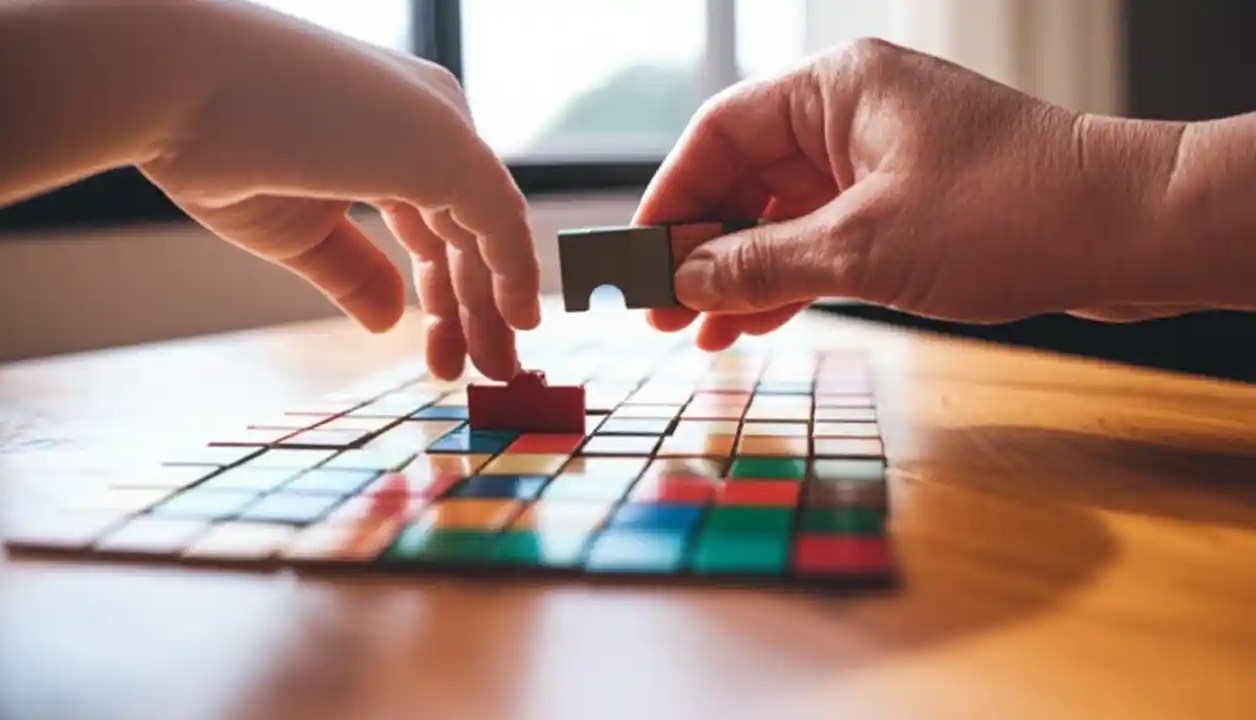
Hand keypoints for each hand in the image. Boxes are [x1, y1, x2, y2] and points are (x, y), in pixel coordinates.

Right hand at [139, 2, 537, 378]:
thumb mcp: (298, 229)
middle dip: (476, 306)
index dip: (443, 290)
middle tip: (487, 370)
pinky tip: (516, 320)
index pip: (435, 220)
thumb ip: (354, 271)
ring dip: (492, 306)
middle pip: (467, 229)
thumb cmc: (215, 144)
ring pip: (488, 230)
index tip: (444, 349)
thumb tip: (387, 321)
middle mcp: (426, 117)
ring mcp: (439, 125)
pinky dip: (514, 272)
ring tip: (495, 371)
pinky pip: (500, 219)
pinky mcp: (446, 143)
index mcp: (389, 127)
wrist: (171, 89)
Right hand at [635, 39, 1185, 348]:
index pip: (718, 134)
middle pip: (745, 176)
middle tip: (661, 313)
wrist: (1128, 234)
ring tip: (700, 334)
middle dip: (701, 246)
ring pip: (782, 214)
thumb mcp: (862, 248)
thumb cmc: (1008, 214)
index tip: (637, 262)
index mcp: (836, 89)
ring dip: (741, 273)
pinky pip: (824, 237)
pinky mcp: (909, 204)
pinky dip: (789, 278)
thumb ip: (760, 264)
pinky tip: (754, 322)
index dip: (669, 200)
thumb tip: (683, 282)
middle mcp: (853, 115)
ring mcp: (882, 160)